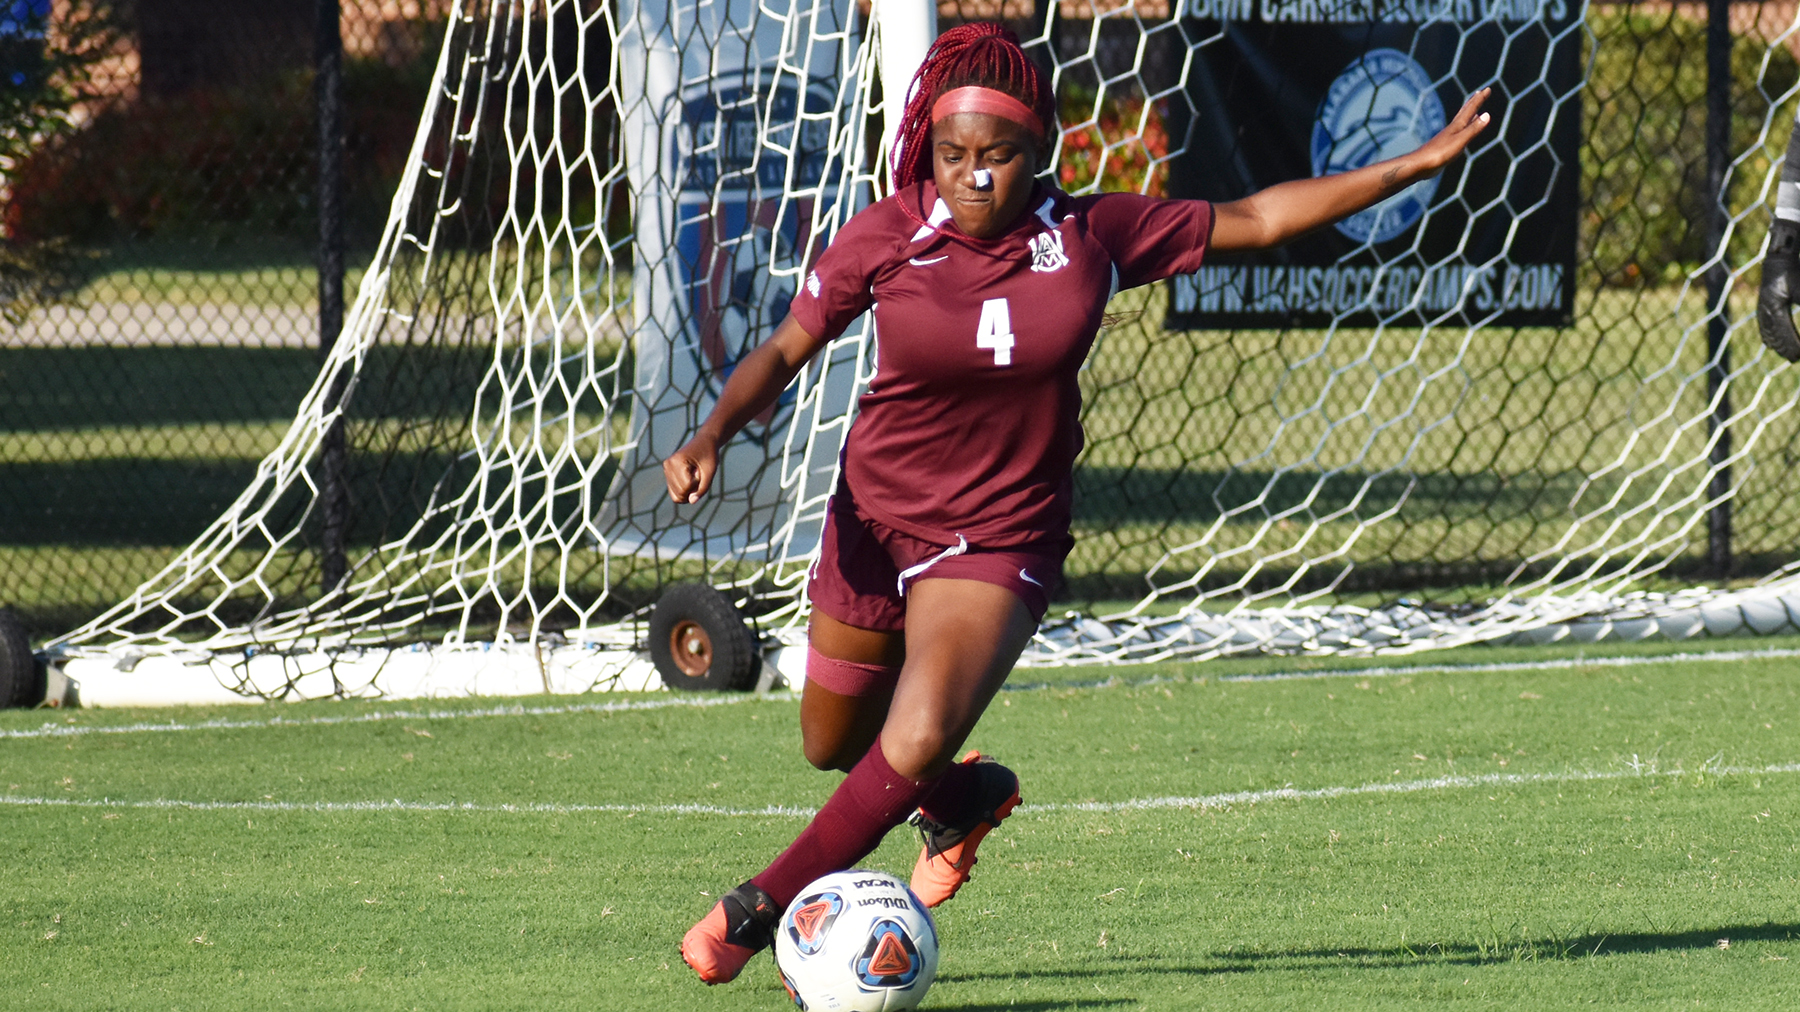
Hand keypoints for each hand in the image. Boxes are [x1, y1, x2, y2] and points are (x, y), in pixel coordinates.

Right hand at [663, 434, 719, 503]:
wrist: (704, 442)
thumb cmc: (709, 455)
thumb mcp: (711, 472)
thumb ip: (703, 488)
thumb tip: (691, 502)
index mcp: (677, 461)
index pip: (686, 486)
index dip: (698, 482)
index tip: (700, 469)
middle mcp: (668, 465)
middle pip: (680, 493)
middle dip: (693, 487)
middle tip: (698, 472)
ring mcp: (666, 470)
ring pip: (676, 496)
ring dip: (689, 489)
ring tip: (693, 474)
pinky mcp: (667, 474)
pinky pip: (674, 493)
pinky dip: (685, 491)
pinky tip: (690, 478)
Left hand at [1406, 87, 1492, 180]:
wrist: (1420, 165)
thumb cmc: (1439, 153)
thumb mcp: (1460, 141)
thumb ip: (1473, 129)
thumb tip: (1487, 115)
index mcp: (1457, 126)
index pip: (1471, 109)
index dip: (1480, 99)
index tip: (1487, 89)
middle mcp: (1453, 129)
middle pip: (1464, 112)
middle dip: (1473, 102)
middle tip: (1479, 93)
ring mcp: (1448, 137)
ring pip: (1461, 122)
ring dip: (1468, 116)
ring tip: (1475, 112)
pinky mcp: (1445, 146)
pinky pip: (1458, 134)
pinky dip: (1463, 130)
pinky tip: (1462, 133)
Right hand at [1759, 219, 1799, 360]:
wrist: (1777, 263)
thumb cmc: (1792, 275)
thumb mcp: (1799, 292)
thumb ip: (1799, 302)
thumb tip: (1797, 306)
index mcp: (1775, 308)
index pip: (1785, 332)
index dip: (1793, 345)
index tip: (1799, 355)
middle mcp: (1766, 312)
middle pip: (1776, 336)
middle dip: (1786, 349)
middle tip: (1795, 360)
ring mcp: (1762, 310)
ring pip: (1768, 333)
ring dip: (1778, 346)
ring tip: (1786, 356)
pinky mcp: (1762, 308)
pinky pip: (1763, 327)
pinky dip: (1768, 338)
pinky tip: (1770, 345)